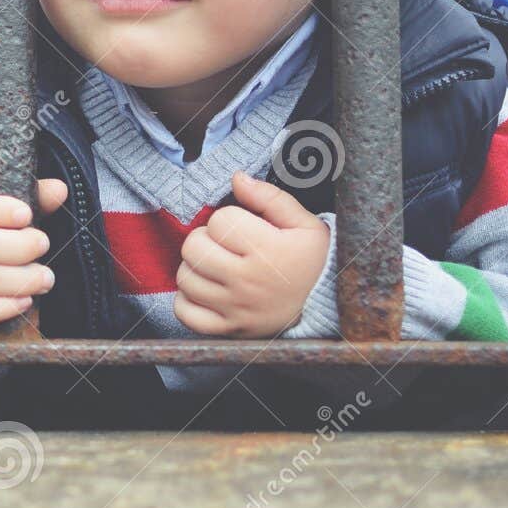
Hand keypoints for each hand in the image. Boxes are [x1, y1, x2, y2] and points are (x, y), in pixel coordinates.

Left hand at [172, 168, 330, 338]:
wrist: (323, 307)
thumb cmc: (310, 261)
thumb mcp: (305, 224)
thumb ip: (270, 197)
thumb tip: (236, 178)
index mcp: (268, 251)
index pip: (219, 220)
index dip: (228, 219)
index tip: (244, 230)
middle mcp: (248, 282)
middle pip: (193, 247)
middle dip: (206, 240)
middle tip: (225, 246)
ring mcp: (235, 309)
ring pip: (185, 277)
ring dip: (196, 267)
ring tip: (217, 266)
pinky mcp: (226, 330)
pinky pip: (184, 312)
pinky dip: (188, 300)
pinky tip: (208, 290)